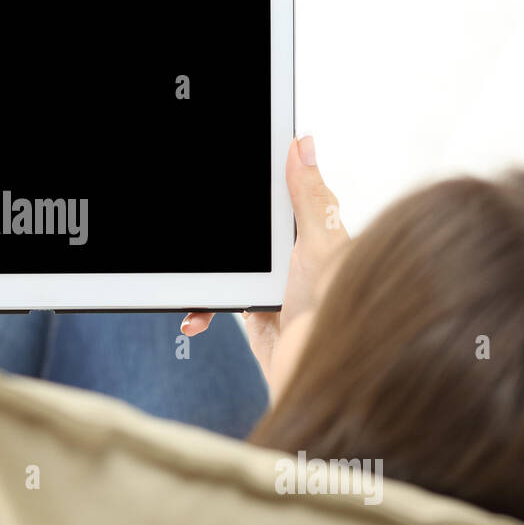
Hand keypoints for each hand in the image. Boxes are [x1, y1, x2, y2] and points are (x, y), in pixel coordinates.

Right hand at [181, 135, 348, 397]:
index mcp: (318, 234)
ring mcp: (276, 288)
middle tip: (196, 227)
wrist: (326, 382)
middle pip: (248, 227)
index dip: (256, 176)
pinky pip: (219, 302)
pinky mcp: (257, 318)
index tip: (231, 158)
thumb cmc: (336, 311)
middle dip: (221, 228)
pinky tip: (196, 318)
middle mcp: (298, 259)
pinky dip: (203, 308)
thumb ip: (309, 197)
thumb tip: (303, 143)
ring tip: (187, 272)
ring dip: (206, 271)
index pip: (283, 193)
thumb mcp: (321, 244)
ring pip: (230, 264)